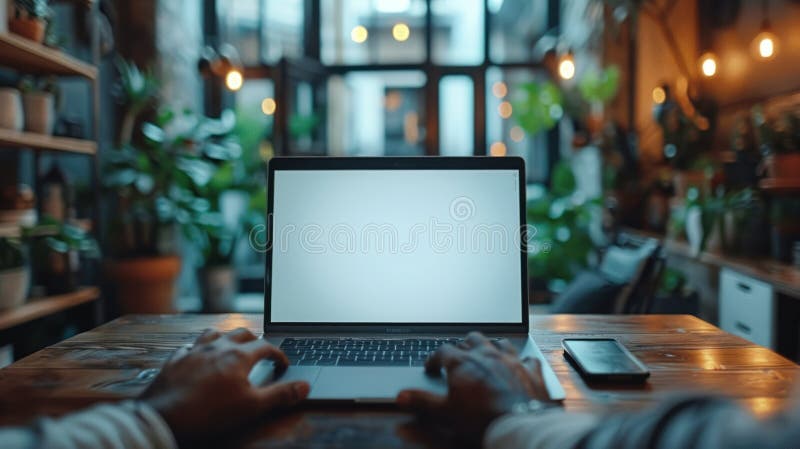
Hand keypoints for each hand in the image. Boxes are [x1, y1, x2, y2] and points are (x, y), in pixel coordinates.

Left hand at [140, 328, 309, 446]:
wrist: (164, 417)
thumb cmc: (209, 413)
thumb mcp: (252, 407)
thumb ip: (280, 395)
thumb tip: (304, 386)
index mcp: (239, 356)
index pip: (266, 346)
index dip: (279, 355)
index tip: (283, 365)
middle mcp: (217, 347)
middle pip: (242, 333)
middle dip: (255, 340)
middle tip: (261, 351)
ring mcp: (194, 351)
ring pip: (214, 333)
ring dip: (226, 337)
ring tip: (231, 345)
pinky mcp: (174, 360)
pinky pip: (189, 346)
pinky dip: (199, 348)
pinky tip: (198, 356)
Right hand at [397, 332, 550, 446]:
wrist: (520, 426)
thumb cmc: (481, 420)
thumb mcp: (445, 413)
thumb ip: (423, 402)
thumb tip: (402, 396)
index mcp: (463, 363)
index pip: (442, 351)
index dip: (434, 358)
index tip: (431, 367)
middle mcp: (487, 355)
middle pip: (471, 338)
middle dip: (463, 345)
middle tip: (459, 356)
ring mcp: (511, 360)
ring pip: (499, 342)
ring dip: (492, 346)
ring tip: (487, 353)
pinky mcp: (531, 371)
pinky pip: (528, 358)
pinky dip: (523, 360)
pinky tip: (522, 363)